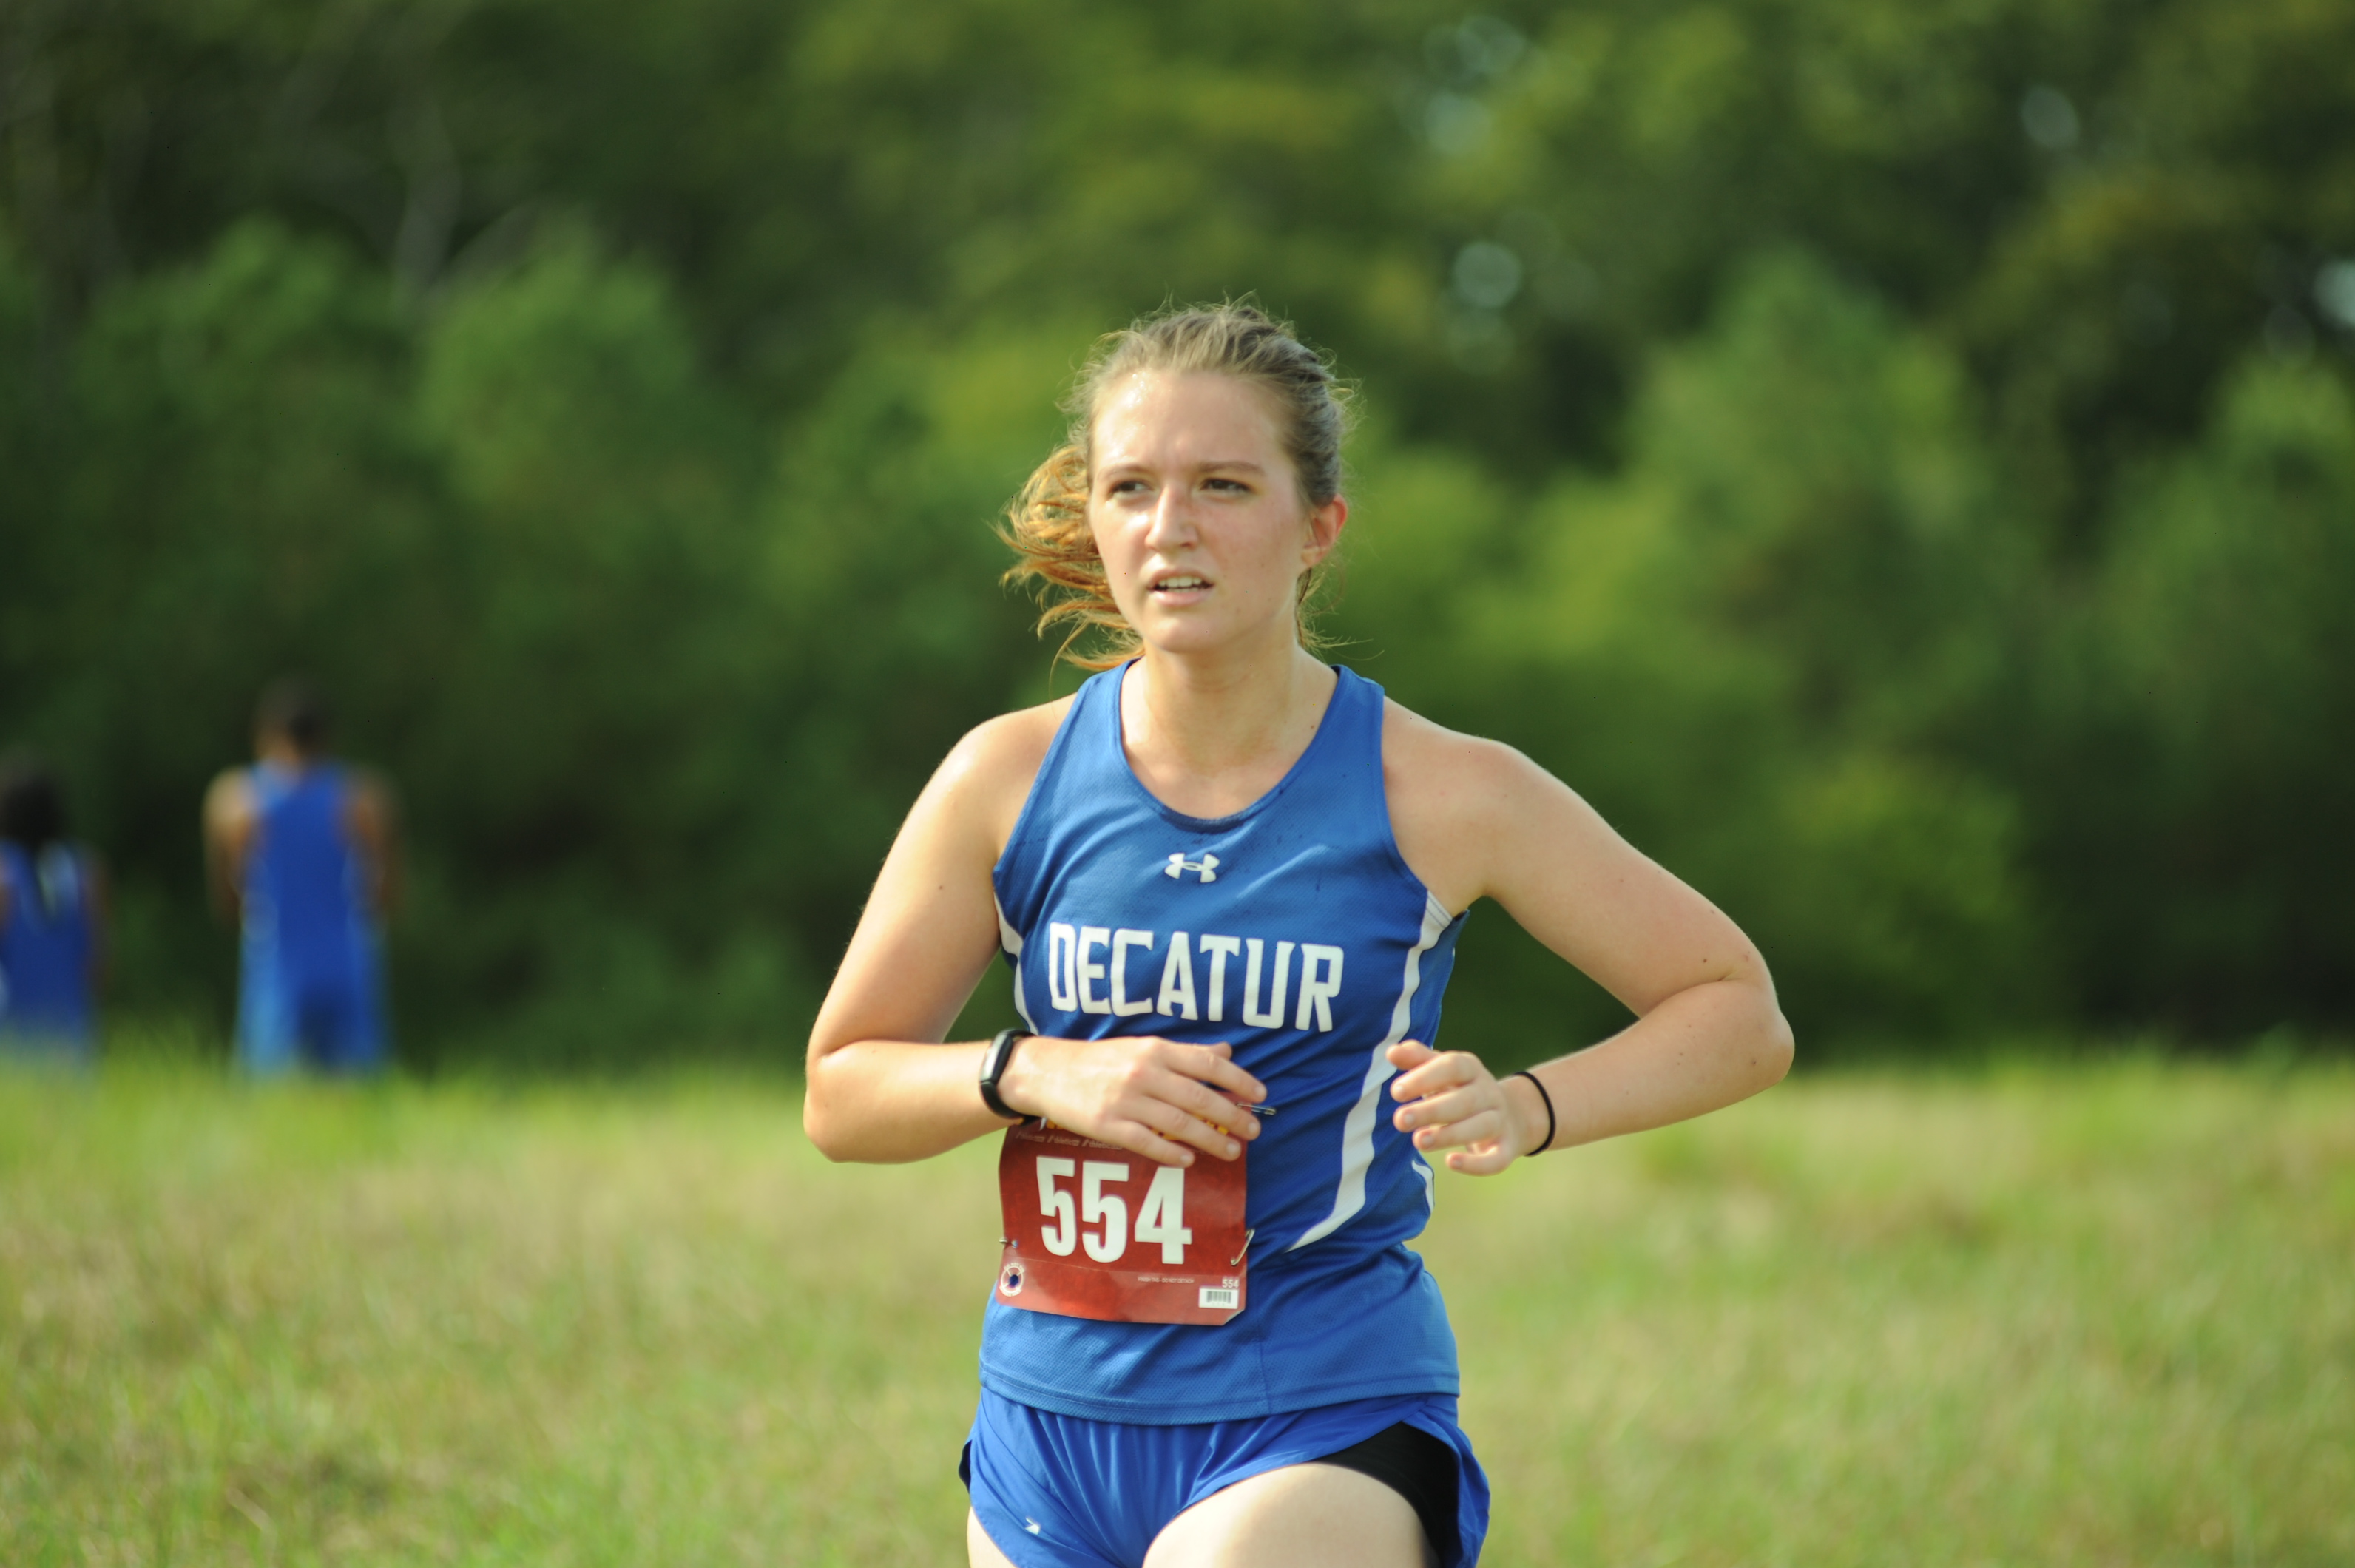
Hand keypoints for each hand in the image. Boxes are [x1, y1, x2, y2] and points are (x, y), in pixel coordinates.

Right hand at [996, 1034, 1265, 1167]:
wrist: (1047, 1071)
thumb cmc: (1100, 1060)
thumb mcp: (1142, 1046)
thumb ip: (1185, 1052)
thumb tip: (1226, 1053)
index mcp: (1155, 1050)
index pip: (1206, 1064)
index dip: (1237, 1080)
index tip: (1259, 1094)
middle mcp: (1143, 1073)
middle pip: (1198, 1097)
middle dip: (1231, 1115)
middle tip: (1253, 1129)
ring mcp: (1125, 1100)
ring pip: (1178, 1123)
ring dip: (1210, 1139)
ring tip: (1231, 1150)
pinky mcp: (1108, 1126)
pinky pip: (1146, 1142)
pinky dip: (1170, 1153)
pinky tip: (1189, 1160)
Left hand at [1387, 1041, 1540, 1174]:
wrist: (1511, 1115)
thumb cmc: (1459, 1090)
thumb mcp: (1441, 1070)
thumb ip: (1417, 1059)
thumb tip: (1391, 1051)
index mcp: (1471, 1069)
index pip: (1452, 1067)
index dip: (1424, 1077)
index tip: (1396, 1092)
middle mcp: (1489, 1093)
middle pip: (1464, 1100)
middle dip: (1431, 1111)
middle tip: (1400, 1120)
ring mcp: (1500, 1121)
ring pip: (1480, 1127)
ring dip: (1449, 1135)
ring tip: (1418, 1141)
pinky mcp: (1505, 1149)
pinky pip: (1496, 1159)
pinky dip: (1476, 1164)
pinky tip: (1451, 1163)